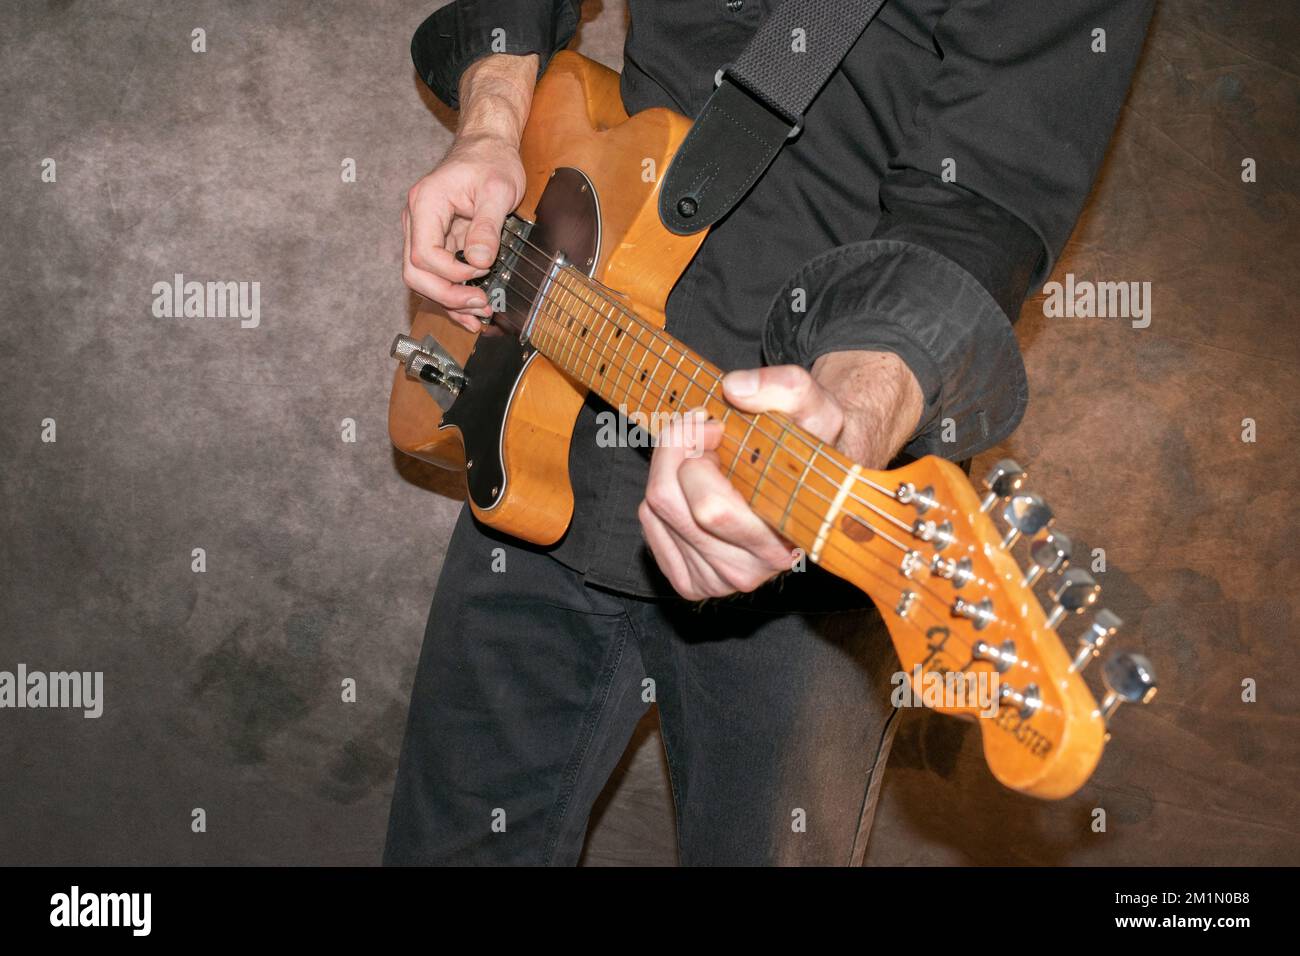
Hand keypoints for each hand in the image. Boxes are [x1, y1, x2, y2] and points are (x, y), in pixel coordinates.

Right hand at [402, 54, 535, 330]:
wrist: (487, 145)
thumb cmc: (491, 161)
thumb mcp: (498, 190)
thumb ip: (487, 226)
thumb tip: (479, 261)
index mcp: (426, 204)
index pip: (424, 254)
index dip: (453, 272)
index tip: (483, 270)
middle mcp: (416, 220)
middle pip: (415, 272)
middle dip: (447, 296)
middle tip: (479, 307)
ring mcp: (423, 231)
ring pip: (423, 278)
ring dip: (449, 301)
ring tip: (480, 313)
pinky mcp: (437, 241)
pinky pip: (437, 274)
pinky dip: (453, 293)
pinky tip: (471, 309)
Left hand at [638, 351, 924, 599]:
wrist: (815, 485)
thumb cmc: (811, 447)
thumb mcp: (815, 406)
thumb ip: (786, 388)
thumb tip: (735, 389)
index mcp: (783, 540)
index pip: (710, 509)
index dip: (695, 452)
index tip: (713, 426)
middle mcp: (750, 572)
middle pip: (668, 503)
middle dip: (675, 452)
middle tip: (704, 434)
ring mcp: (718, 581)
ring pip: (654, 512)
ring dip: (669, 470)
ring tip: (704, 458)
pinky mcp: (693, 583)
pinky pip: (649, 528)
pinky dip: (661, 496)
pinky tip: (693, 488)